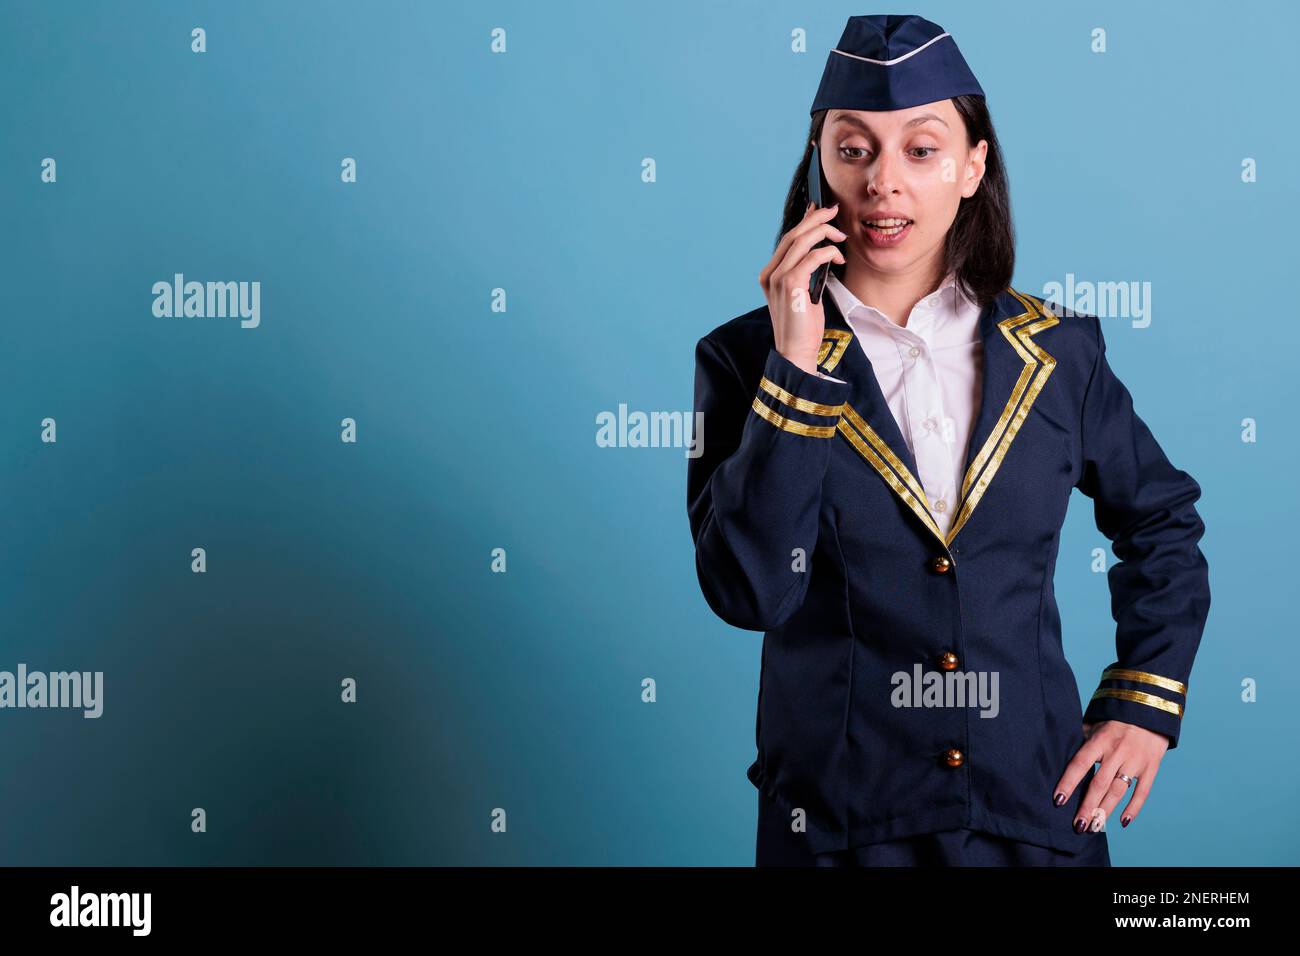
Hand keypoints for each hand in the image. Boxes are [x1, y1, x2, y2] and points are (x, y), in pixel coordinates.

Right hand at [758, 201, 846, 374]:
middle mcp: (770, 273)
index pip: (788, 239)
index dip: (805, 221)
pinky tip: (839, 259)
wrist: (796, 351)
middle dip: (815, 218)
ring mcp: (777, 278)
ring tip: (840, 234)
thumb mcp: (804, 295)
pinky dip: (828, 252)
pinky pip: (812, 257)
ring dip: (824, 231)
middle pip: (793, 234)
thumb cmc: (803, 328)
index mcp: (770, 275)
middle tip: (834, 210)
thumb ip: (807, 274)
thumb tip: (821, 252)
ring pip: (802, 241)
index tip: (819, 210)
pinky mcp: (790, 284)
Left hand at [1054, 719, 1168, 831]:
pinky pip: (1142, 791)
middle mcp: (1117, 752)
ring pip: (1118, 791)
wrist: (1150, 710)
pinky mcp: (1151, 768)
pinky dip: (1133, 808)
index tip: (1058, 800)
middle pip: (1099, 784)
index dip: (1068, 783)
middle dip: (1087, 807)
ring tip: (1095, 827)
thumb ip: (1081, 741)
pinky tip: (1123, 821)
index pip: (1080, 764)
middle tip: (1078, 826)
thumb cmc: (1115, 721)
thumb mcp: (1095, 725)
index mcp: (1100, 741)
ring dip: (1106, 811)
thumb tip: (1060, 754)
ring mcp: (1135, 761)